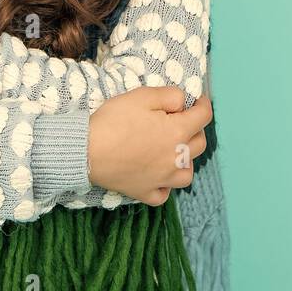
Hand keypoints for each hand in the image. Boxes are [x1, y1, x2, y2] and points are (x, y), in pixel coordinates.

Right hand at [88, 87, 211, 204]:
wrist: (87, 151)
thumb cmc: (114, 120)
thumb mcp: (143, 96)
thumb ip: (170, 96)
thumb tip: (184, 102)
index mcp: (178, 132)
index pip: (204, 117)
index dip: (204, 105)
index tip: (199, 101)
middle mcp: (176, 158)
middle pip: (199, 144)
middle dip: (195, 129)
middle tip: (182, 120)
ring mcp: (162, 178)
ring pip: (187, 173)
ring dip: (186, 160)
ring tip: (174, 151)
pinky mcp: (145, 192)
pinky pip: (164, 194)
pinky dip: (165, 186)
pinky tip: (159, 177)